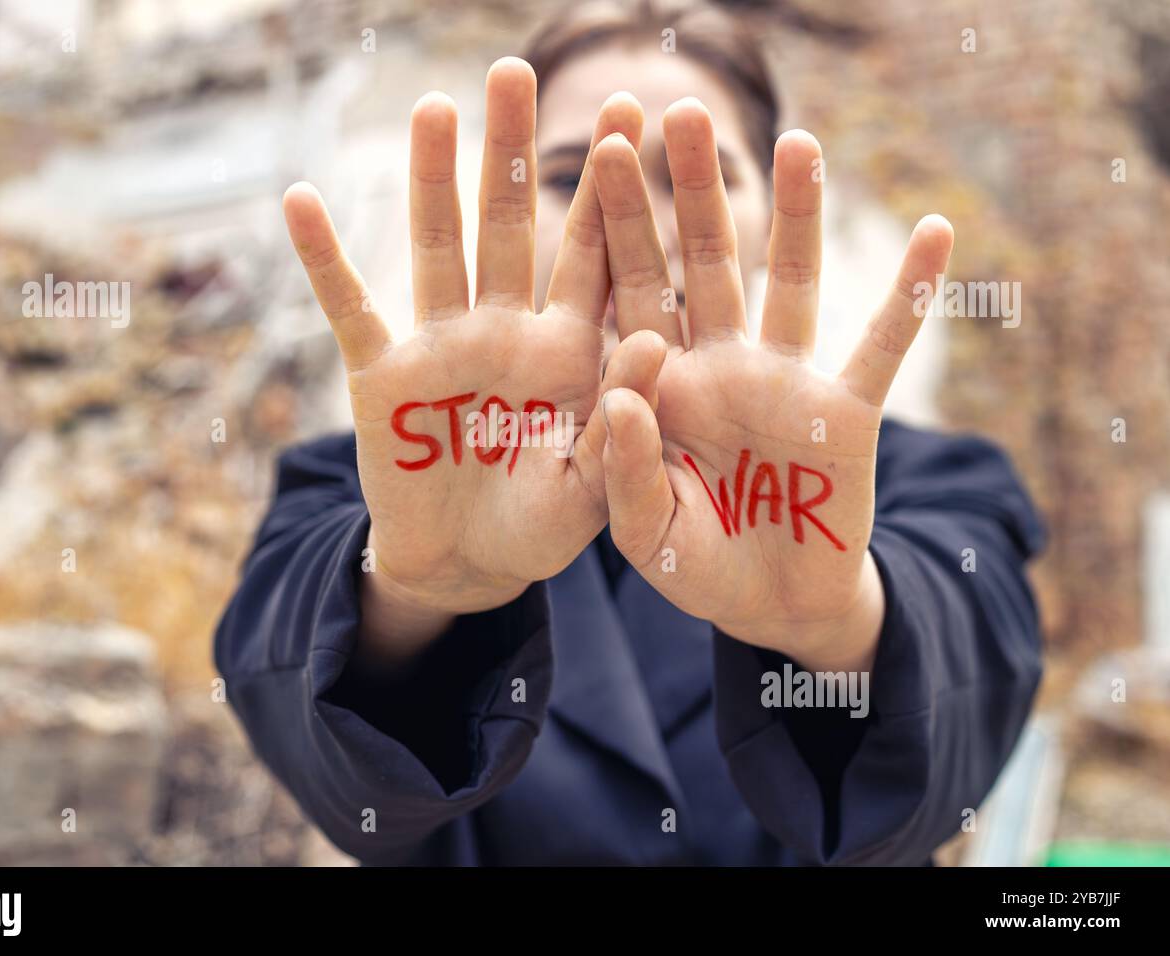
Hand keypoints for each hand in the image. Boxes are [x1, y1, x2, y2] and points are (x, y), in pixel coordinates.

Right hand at [283, 60, 658, 663]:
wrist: (465, 566)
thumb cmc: (541, 528)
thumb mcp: (595, 488)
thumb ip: (623, 418)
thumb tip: (653, 339)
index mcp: (565, 350)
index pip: (590, 255)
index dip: (608, 189)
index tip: (631, 115)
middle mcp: (504, 330)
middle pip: (509, 225)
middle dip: (511, 153)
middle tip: (515, 73)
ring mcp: (441, 345)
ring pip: (436, 247)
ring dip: (431, 179)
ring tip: (433, 107)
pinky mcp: (382, 375)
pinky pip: (350, 309)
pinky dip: (325, 261)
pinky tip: (301, 201)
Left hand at [590, 99, 953, 673]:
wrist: (774, 607)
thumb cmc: (697, 567)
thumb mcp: (644, 532)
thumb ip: (624, 467)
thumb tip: (626, 391)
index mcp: (661, 386)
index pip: (632, 291)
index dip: (619, 225)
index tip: (603, 152)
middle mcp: (722, 364)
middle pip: (705, 261)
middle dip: (693, 191)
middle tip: (681, 113)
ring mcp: (787, 380)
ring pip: (792, 282)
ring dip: (796, 215)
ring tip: (797, 143)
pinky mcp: (849, 411)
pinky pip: (883, 345)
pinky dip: (911, 295)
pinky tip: (934, 234)